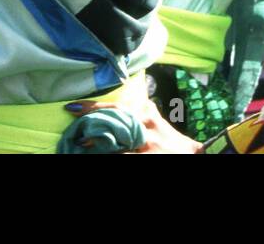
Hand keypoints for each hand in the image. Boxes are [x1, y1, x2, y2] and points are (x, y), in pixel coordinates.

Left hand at [65, 99, 202, 153]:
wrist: (191, 155)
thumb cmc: (169, 138)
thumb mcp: (154, 119)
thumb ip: (137, 110)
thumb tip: (114, 105)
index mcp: (145, 112)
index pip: (115, 106)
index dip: (92, 107)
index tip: (72, 107)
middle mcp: (146, 125)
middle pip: (113, 122)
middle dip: (92, 124)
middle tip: (73, 129)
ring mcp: (147, 143)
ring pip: (117, 142)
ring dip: (97, 144)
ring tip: (80, 145)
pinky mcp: (148, 157)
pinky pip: (123, 157)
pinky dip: (111, 155)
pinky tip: (97, 154)